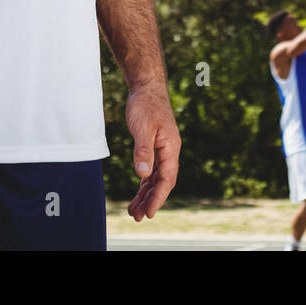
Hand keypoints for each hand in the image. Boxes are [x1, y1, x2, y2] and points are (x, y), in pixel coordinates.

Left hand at [125, 85, 180, 221]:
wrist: (146, 87)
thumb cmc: (146, 105)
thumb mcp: (143, 128)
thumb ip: (143, 151)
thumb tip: (143, 175)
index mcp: (171, 148)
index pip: (166, 179)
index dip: (158, 197)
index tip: (149, 212)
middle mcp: (169, 152)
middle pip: (162, 182)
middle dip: (151, 200)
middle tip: (138, 217)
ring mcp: (162, 150)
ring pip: (155, 179)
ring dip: (146, 195)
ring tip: (134, 211)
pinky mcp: (153, 148)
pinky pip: (150, 171)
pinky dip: (144, 184)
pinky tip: (138, 194)